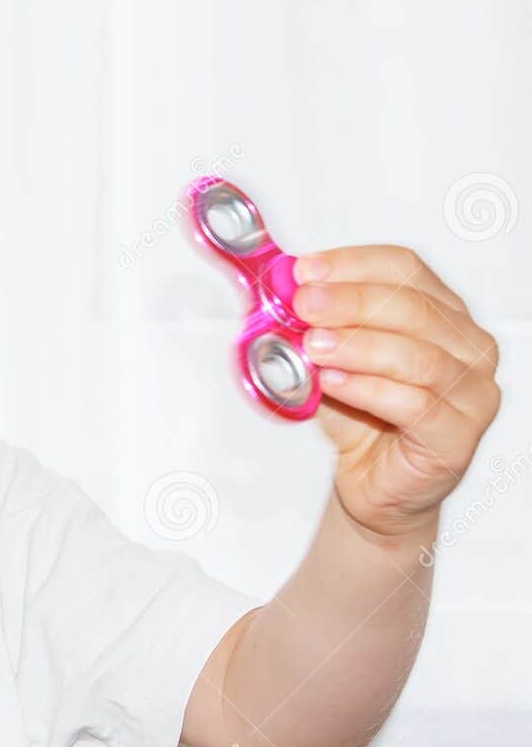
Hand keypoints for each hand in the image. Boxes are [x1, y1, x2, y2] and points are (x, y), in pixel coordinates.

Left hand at [291, 245, 500, 538]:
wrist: (372, 482)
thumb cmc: (360, 416)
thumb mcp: (327, 358)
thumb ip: (309, 324)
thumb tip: (275, 289)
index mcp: (441, 312)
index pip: (405, 269)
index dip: (353, 264)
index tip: (306, 270)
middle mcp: (467, 346)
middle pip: (412, 307)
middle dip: (350, 302)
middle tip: (303, 304)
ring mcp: (471, 391)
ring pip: (418, 356)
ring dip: (358, 346)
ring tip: (312, 346)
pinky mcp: (459, 435)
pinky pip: (416, 404)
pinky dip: (368, 389)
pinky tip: (332, 382)